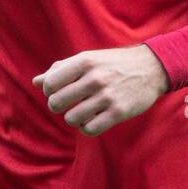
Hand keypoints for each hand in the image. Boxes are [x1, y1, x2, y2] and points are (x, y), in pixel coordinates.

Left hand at [32, 44, 170, 135]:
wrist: (151, 68)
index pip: (50, 84)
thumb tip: (36, 82)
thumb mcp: (88, 59)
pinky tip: (92, 119)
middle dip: (59, 106)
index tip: (59, 91)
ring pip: (71, 118)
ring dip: (73, 118)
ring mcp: (107, 96)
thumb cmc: (113, 63)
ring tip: (81, 111)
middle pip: (56, 103)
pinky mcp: (119, 112)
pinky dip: (86, 127)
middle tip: (69, 103)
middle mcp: (95, 78)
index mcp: (85, 62)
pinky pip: (89, 129)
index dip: (49, 91)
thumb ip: (61, 69)